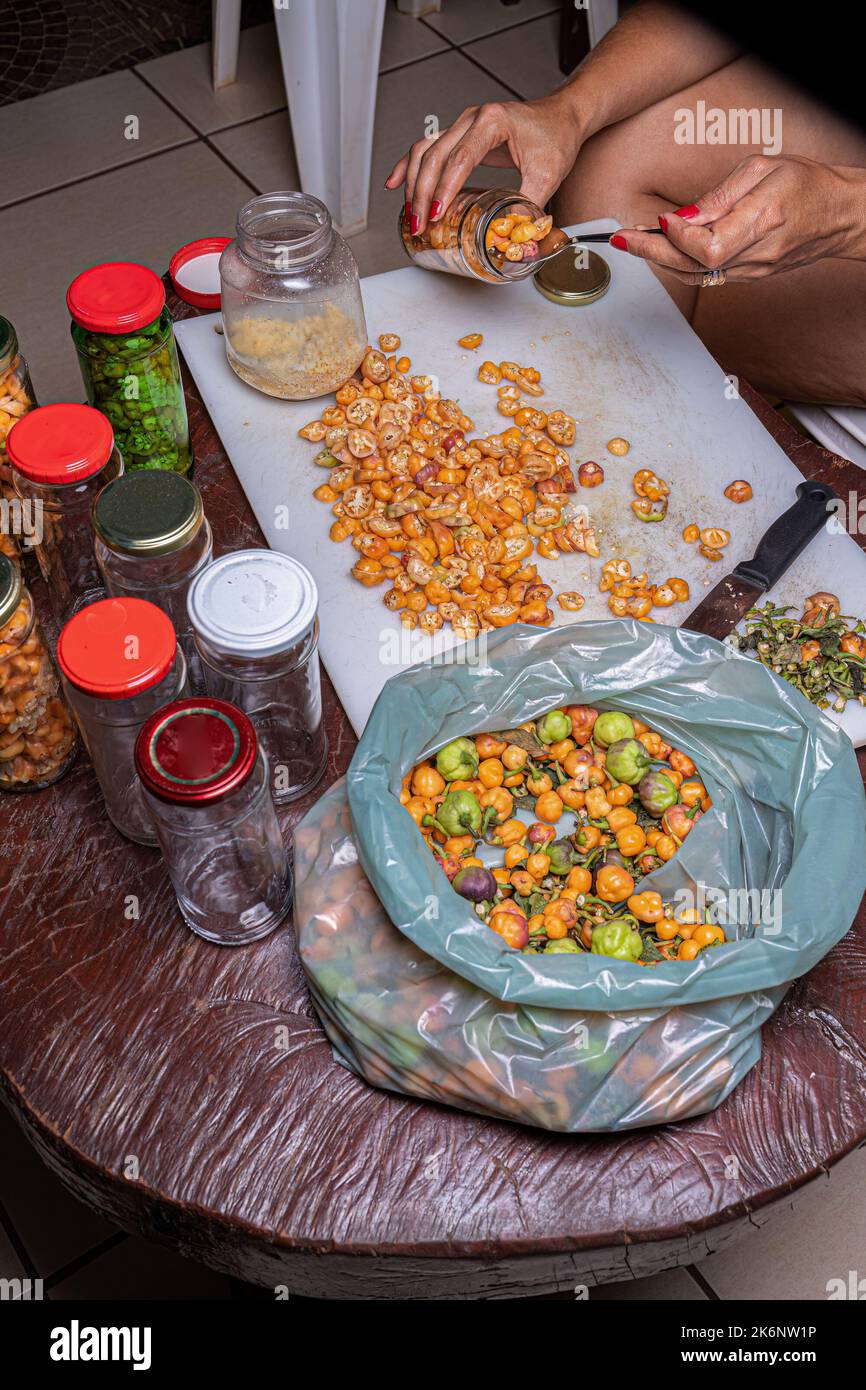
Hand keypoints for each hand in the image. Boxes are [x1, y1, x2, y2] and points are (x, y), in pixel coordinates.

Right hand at [384, 94, 582, 234]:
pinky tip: (395, 182)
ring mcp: (463, 124)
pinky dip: (409, 165)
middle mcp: (473, 119)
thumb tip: (514, 237)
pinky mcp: (460, 133)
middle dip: (423, 193)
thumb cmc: (556, 136)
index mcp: (493, 122)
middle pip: (435, 155)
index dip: (445, 188)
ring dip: (413, 183)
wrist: (563, 116)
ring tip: (411, 214)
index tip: (436, 213)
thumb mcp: (548, 175)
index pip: (460, 157)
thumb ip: (529, 206)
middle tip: (420, 224)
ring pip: (425, 151)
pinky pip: (427, 147)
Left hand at [611, 155, 865, 282]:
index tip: (663, 217)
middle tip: (622, 238)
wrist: (839, 215)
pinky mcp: (748, 276)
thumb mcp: (764, 169)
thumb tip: (684, 215)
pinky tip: (661, 248)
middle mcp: (755, 255)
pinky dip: (679, 263)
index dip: (680, 237)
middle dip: (652, 251)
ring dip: (660, 259)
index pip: (710, 247)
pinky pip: (706, 275)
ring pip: (696, 275)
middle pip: (694, 266)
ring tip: (632, 241)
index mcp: (763, 222)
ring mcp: (752, 271)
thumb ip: (721, 195)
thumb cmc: (806, 185)